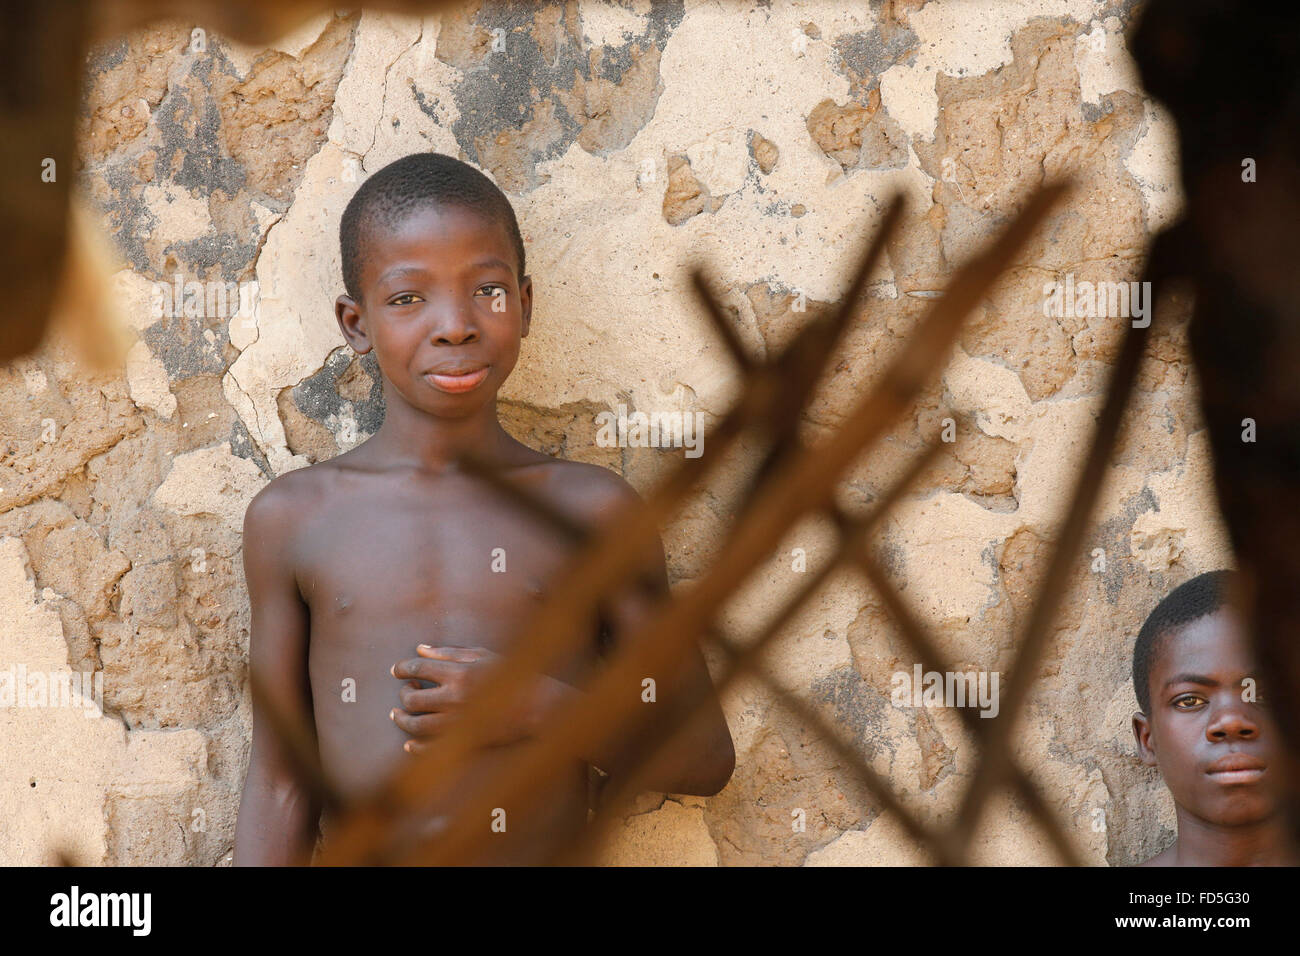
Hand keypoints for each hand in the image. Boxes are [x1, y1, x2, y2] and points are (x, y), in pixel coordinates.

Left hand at [389, 645, 562, 752]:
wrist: (537, 706)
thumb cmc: (510, 674)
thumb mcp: (481, 656)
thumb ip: (449, 653)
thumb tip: (420, 649)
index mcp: (459, 674)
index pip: (418, 668)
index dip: (402, 668)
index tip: (397, 670)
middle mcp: (455, 699)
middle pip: (412, 699)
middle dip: (404, 693)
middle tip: (407, 690)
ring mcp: (458, 723)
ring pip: (415, 725)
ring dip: (402, 719)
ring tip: (399, 714)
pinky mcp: (464, 741)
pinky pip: (431, 749)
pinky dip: (415, 748)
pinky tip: (409, 744)